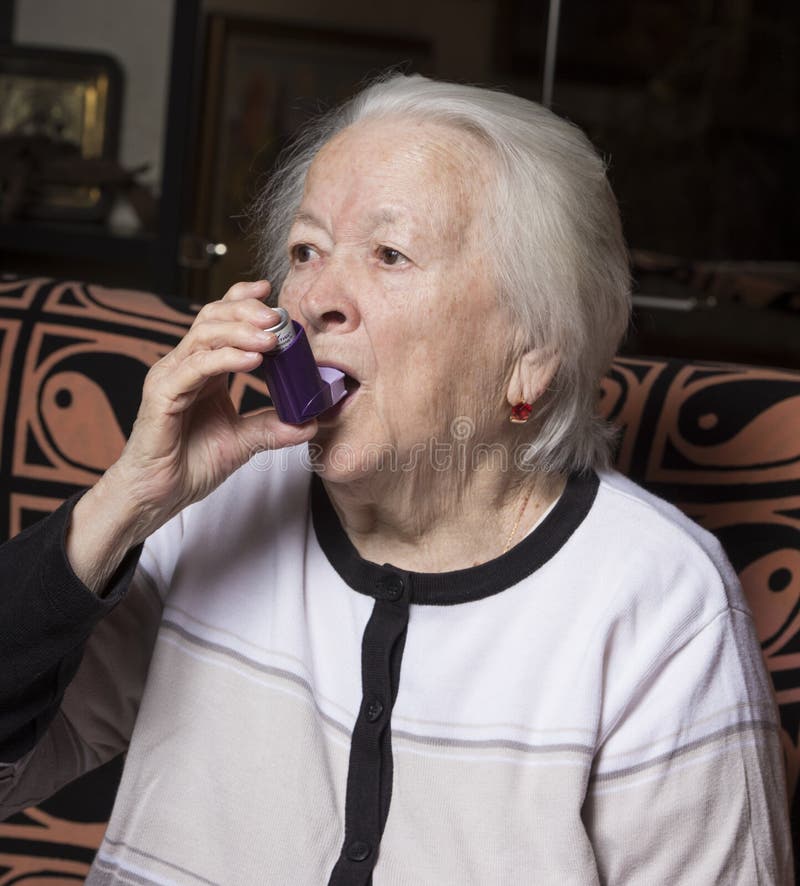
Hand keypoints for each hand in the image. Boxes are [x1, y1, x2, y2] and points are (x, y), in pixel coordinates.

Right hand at [67, 281, 316, 590]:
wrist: (159, 496)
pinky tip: (252, 359)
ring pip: (204, 336)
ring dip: (241, 332)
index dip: (242, 300)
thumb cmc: (190, 464)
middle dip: (247, 312)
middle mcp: (184, 366)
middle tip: (279, 317)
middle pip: (212, 318)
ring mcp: (170, 377)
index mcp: (203, 369)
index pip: (220, 320)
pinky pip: (196, 367)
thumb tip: (311, 422)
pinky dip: (225, 359)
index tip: (270, 292)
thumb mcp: (243, 442)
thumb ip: (273, 427)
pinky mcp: (162, 396)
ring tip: (272, 337)